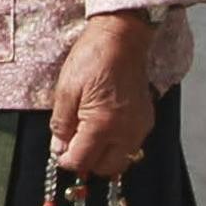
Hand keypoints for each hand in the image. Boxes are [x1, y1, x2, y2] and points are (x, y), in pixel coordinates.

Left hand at [47, 13, 159, 179]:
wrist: (122, 38)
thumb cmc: (92, 58)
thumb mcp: (66, 90)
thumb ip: (61, 125)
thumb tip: (59, 149)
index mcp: (103, 124)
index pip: (82, 162)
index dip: (66, 160)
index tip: (60, 150)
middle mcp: (126, 131)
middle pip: (105, 168)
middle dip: (87, 161)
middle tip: (74, 144)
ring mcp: (140, 127)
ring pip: (121, 160)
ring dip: (104, 155)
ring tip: (89, 135)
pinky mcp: (147, 120)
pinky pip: (131, 145)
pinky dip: (117, 144)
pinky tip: (104, 127)